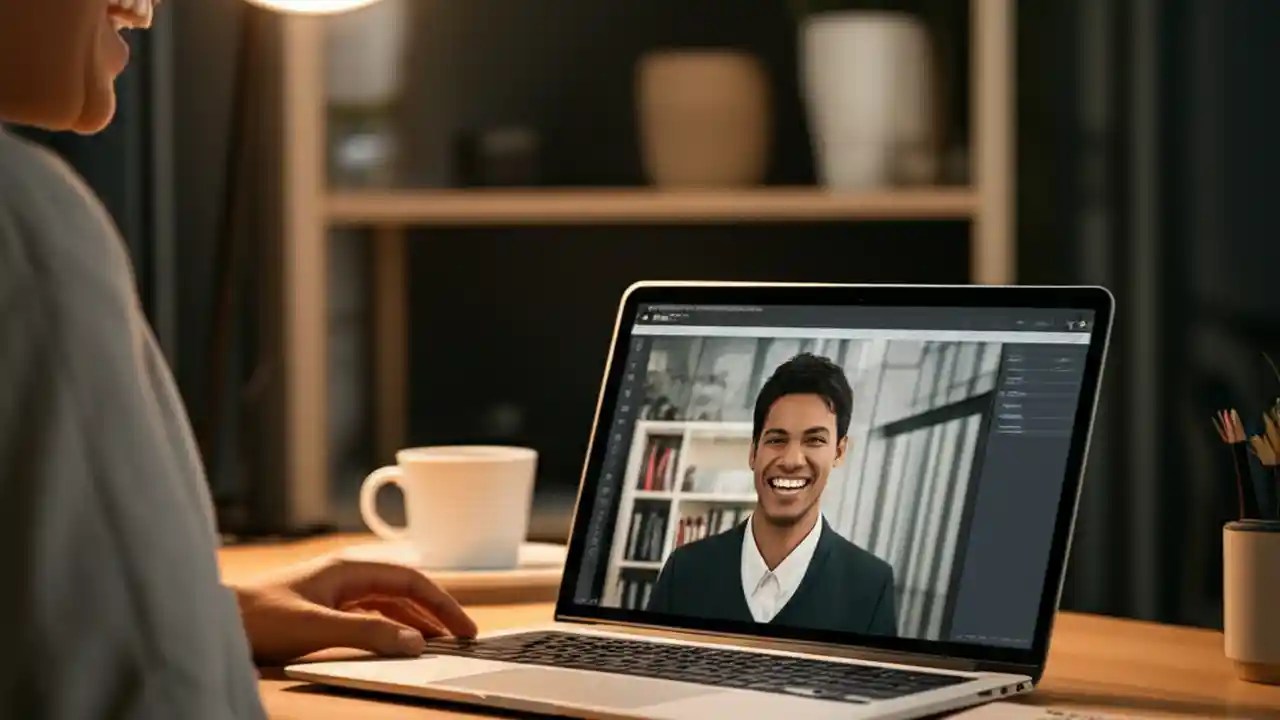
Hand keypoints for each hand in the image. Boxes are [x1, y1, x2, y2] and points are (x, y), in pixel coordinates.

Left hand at [231, 556, 477, 663]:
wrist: (212, 621)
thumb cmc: (256, 617)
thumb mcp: (315, 627)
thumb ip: (367, 634)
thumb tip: (415, 643)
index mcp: (347, 569)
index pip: (410, 580)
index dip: (441, 603)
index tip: (464, 627)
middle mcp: (345, 576)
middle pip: (404, 591)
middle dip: (436, 612)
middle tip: (463, 638)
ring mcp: (334, 593)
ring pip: (389, 605)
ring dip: (416, 622)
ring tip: (440, 644)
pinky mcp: (323, 612)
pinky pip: (370, 618)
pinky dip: (392, 630)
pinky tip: (400, 644)